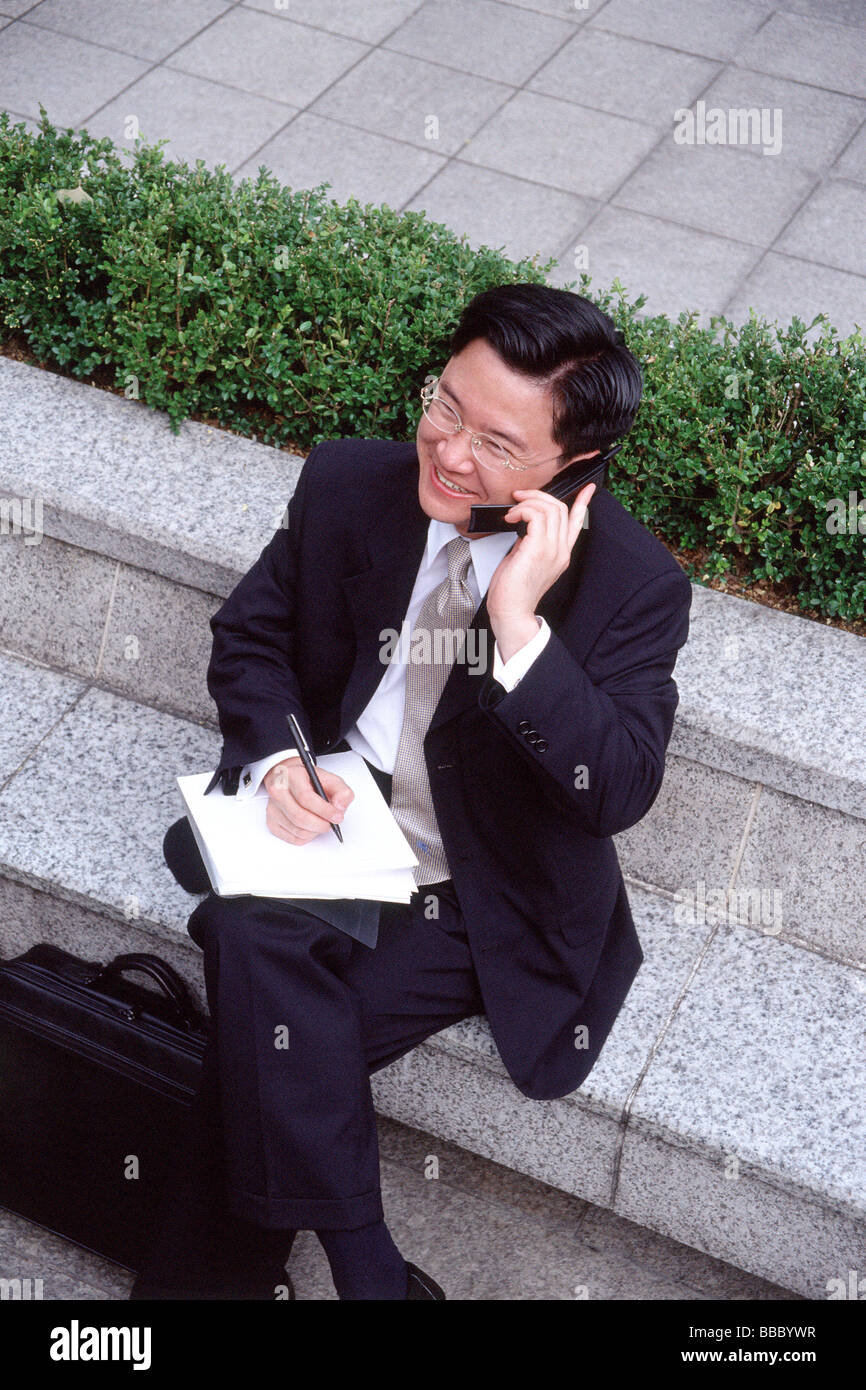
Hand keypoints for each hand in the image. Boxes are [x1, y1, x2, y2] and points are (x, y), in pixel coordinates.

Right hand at [262, 757, 353, 844]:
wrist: (291, 779)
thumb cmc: (310, 781)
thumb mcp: (331, 780)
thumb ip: (342, 792)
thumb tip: (339, 808)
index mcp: (292, 776)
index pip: (305, 797)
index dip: (324, 810)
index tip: (337, 816)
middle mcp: (278, 791)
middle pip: (300, 817)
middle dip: (321, 824)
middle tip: (331, 824)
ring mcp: (272, 808)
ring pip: (298, 830)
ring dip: (315, 831)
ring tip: (321, 822)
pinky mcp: (271, 822)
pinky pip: (293, 838)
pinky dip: (307, 837)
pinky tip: (311, 827)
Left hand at [486, 482, 595, 659]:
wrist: (511, 612)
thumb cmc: (513, 591)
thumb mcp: (525, 560)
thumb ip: (531, 542)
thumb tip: (523, 524)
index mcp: (561, 554)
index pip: (578, 523)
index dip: (583, 502)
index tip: (587, 488)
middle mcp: (561, 551)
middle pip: (561, 508)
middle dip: (539, 495)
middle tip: (520, 496)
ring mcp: (552, 550)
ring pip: (550, 508)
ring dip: (527, 503)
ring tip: (512, 511)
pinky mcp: (538, 549)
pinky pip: (536, 516)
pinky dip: (522, 511)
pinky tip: (511, 518)